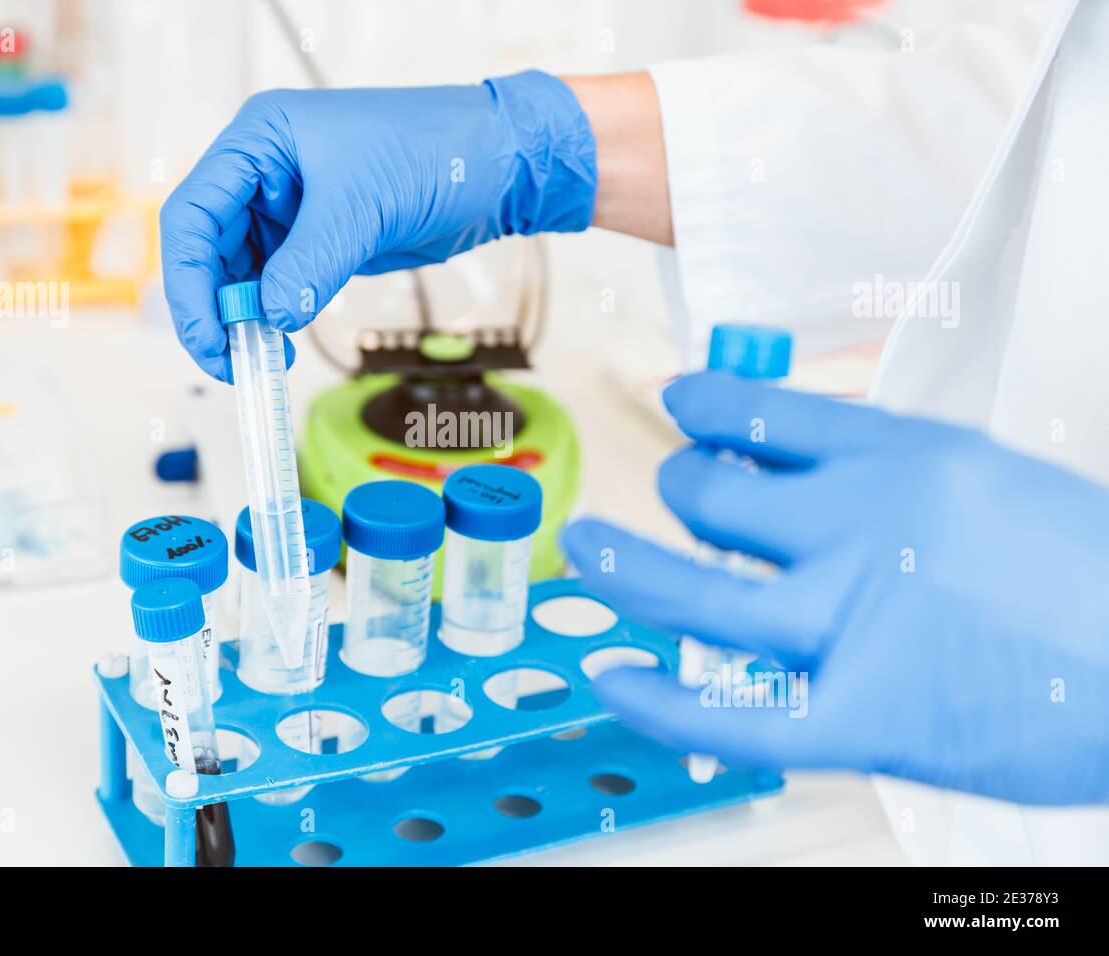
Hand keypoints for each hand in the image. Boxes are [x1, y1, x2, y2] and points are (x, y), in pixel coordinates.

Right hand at [160, 71, 595, 379]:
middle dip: (213, 307)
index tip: (207, 334)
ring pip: (239, 273)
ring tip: (259, 359)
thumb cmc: (434, 151)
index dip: (188, 281)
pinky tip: (281, 343)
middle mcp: (263, 173)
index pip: (192, 214)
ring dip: (242, 319)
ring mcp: (288, 210)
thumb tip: (270, 317)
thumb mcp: (362, 207)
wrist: (496, 166)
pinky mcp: (316, 240)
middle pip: (207, 249)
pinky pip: (276, 285)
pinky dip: (273, 316)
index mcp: (258, 141)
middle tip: (230, 362)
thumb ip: (308, 264)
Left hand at [562, 370, 1108, 805]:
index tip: (680, 403)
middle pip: (715, 497)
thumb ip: (900, 482)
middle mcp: (864, 526)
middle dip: (683, 490)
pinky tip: (610, 677)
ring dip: (627, 567)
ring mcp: (855, 622)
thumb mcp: (999, 486)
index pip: (768, 413)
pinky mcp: (863, 716)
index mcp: (908, 459)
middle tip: (678, 496)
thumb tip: (816, 475)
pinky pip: (729, 712)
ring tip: (590, 550)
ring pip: (697, 590)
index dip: (708, 407)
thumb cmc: (1093, 580)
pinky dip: (659, 700)